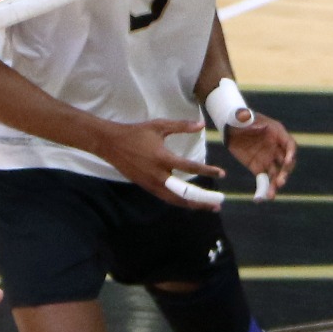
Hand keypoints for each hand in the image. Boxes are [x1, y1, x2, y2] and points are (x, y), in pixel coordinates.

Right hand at [96, 118, 223, 209]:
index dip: (207, 171)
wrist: (111, 144)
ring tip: (207, 207)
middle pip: (184, 193)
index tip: (222, 174)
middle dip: (202, 200)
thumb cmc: (136, 133)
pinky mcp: (146, 187)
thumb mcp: (159, 126)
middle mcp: (158, 174)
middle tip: (218, 204)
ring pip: (175, 199)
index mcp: (162, 158)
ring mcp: (151, 183)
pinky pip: (166, 197)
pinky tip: (188, 203)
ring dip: (192, 204)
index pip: (190, 167)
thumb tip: (202, 124)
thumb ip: (181, 126)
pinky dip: (179, 201)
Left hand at [223, 110, 296, 198]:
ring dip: (275, 185)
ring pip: (276, 173)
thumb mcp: (240, 115)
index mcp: (277, 133)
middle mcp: (276, 147)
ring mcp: (268, 158)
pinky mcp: (258, 167)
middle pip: (286, 162)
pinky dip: (263, 188)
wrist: (230, 126)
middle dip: (285, 173)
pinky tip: (261, 197)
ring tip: (270, 196)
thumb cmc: (238, 117)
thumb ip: (243, 115)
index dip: (291, 153)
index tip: (288, 162)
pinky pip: (264, 179)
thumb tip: (244, 115)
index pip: (289, 145)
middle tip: (280, 182)